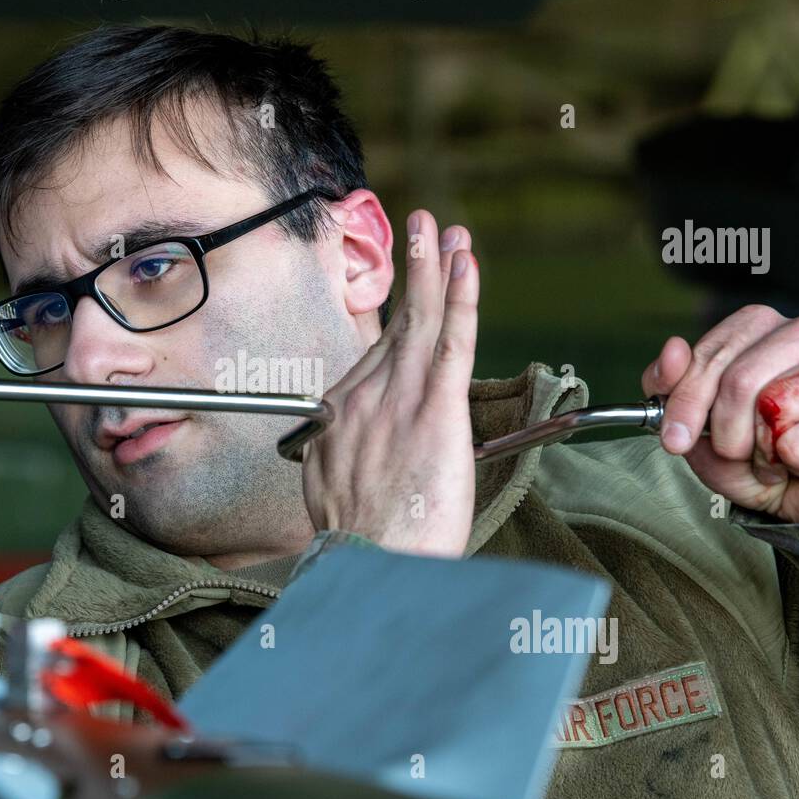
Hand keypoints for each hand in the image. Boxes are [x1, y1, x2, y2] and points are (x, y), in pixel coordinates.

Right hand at [301, 210, 479, 556]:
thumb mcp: (333, 498)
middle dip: (413, 273)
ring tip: (444, 231)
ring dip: (434, 269)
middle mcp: (362, 400)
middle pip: (395, 328)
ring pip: (421, 321)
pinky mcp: (436, 410)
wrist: (371, 568)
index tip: (412, 306)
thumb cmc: (362, 547)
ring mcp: (399, 400)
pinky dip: (459, 297)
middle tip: (422, 230)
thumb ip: (344, 464)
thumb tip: (354, 458)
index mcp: (340, 420)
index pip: (374, 363)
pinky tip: (465, 263)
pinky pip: (451, 341)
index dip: (397, 329)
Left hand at [643, 305, 798, 522]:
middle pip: (741, 379)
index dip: (687, 401)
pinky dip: (790, 464)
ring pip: (775, 407)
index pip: (713, 352)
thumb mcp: (693, 420)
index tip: (675, 437)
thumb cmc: (747, 448)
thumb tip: (673, 348)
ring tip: (772, 453)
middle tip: (733, 452)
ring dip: (759, 449)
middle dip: (724, 431)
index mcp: (761, 326)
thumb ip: (671, 383)